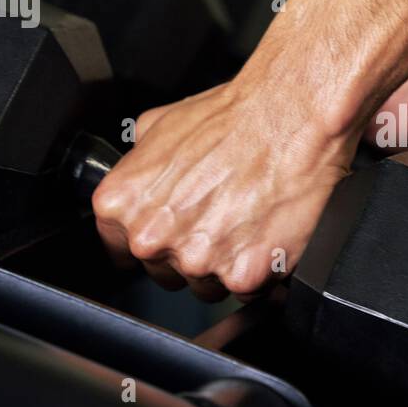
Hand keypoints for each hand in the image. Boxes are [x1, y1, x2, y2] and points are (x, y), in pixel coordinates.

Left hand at [92, 76, 353, 301]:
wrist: (287, 116)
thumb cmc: (233, 117)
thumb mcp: (158, 125)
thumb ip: (136, 166)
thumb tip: (140, 179)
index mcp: (121, 204)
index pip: (120, 250)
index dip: (154, 242)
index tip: (174, 233)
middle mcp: (151, 237)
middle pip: (164, 274)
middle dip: (190, 254)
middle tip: (219, 218)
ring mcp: (196, 260)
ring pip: (206, 287)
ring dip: (226, 264)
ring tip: (247, 222)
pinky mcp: (242, 274)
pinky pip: (248, 289)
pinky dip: (261, 270)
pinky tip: (266, 235)